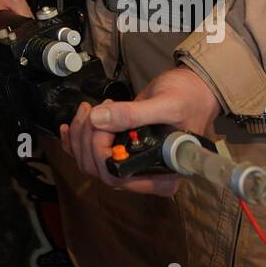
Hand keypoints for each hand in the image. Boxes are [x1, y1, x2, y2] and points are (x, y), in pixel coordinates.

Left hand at [60, 66, 221, 195]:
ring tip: (91, 108)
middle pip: (98, 170)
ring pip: (90, 162)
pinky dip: (76, 140)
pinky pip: (90, 154)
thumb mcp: (166, 105)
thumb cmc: (189, 99)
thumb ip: (133, 114)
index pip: (117, 177)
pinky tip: (71, 126)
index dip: (100, 151)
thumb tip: (97, 119)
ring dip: (81, 134)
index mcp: (161, 177)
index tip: (104, 119)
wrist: (194, 89)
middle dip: (87, 138)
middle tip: (95, 109)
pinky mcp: (120, 150)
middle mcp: (144, 176)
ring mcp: (130, 163)